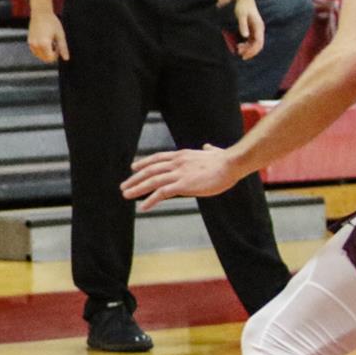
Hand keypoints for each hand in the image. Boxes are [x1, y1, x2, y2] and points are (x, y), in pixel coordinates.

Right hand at [27, 11, 68, 62]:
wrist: (41, 13)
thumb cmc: (52, 22)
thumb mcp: (60, 35)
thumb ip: (63, 48)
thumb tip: (66, 58)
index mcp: (44, 44)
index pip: (50, 58)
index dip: (56, 54)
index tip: (58, 45)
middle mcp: (36, 45)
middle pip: (44, 59)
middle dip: (50, 54)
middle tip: (54, 44)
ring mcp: (31, 43)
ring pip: (39, 56)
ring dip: (45, 52)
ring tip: (49, 41)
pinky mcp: (29, 41)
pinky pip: (35, 51)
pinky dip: (40, 50)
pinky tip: (44, 40)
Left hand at [122, 145, 240, 208]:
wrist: (232, 163)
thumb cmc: (226, 160)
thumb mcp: (213, 152)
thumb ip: (208, 150)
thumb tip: (208, 147)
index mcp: (181, 155)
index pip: (157, 158)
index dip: (143, 162)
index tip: (133, 167)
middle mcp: (176, 163)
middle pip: (150, 170)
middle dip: (134, 178)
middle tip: (123, 186)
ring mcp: (178, 173)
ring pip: (151, 181)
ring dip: (137, 189)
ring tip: (126, 195)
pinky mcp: (183, 185)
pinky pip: (162, 193)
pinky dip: (150, 200)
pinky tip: (143, 207)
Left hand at [232, 0, 264, 59]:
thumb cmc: (242, 6)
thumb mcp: (241, 16)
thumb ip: (243, 26)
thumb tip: (245, 36)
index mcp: (259, 27)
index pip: (258, 43)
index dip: (252, 51)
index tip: (244, 55)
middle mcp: (259, 29)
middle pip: (258, 45)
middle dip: (250, 51)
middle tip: (241, 56)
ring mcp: (256, 29)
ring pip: (254, 43)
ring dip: (248, 48)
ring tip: (238, 50)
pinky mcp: (252, 29)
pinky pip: (251, 40)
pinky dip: (246, 44)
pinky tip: (239, 45)